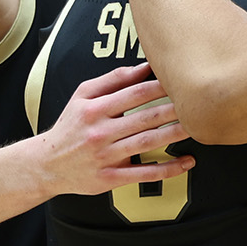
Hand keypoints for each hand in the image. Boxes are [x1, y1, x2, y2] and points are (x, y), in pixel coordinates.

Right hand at [37, 63, 194, 195]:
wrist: (46, 164)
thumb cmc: (71, 125)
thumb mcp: (82, 96)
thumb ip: (113, 80)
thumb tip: (144, 67)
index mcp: (93, 109)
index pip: (134, 94)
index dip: (161, 86)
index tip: (182, 80)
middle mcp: (99, 133)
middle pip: (145, 118)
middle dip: (174, 109)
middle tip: (199, 103)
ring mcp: (105, 157)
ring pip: (147, 143)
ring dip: (175, 135)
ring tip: (199, 127)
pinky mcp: (110, 179)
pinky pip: (144, 174)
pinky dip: (168, 169)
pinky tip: (187, 161)